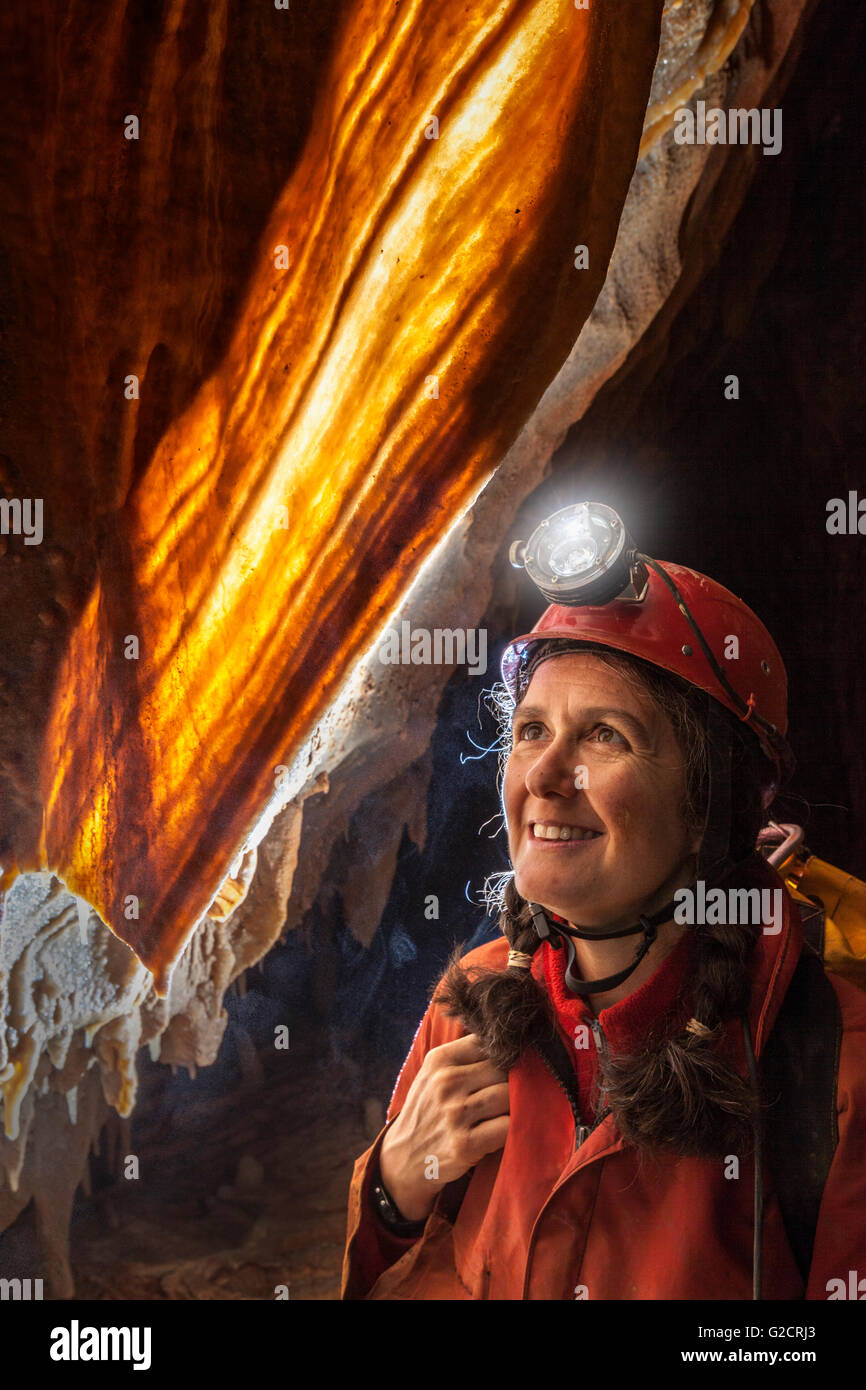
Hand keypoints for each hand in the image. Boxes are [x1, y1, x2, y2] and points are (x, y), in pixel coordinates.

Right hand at [377, 1032, 509, 1222]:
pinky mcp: (465, 1144)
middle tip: (512, 1093)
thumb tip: (509, 1041)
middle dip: (514, 1080)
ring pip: (508, 1096)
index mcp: (439, 1060)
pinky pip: (506, 1126)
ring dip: (515, 1105)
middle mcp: (445, 1083)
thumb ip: (465, 1055)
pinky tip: (502, 1130)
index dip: (504, 1054)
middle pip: (503, 1069)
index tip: (510, 1064)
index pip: (488, 1042)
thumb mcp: (434, 1074)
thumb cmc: (429, 1109)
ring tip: (508, 1111)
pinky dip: (511, 1128)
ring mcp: (455, 1114)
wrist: (404, 1157)